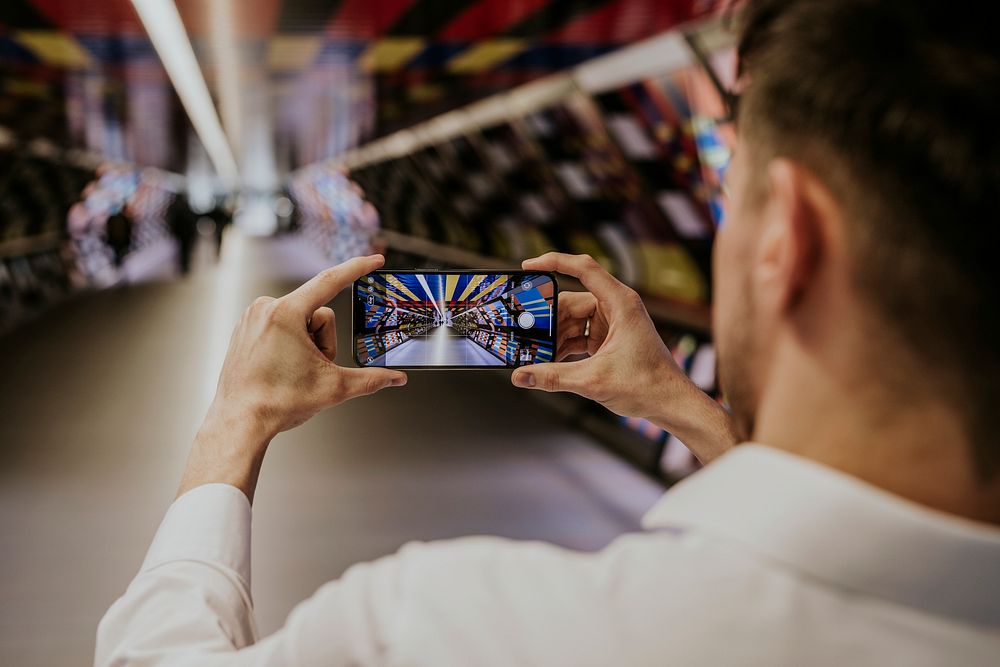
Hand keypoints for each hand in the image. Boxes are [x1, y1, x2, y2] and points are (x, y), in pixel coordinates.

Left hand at [178, 255, 406, 500]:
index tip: (375, 259)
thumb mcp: (333, 388)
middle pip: (317, 313)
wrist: (240, 422)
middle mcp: (265, 308)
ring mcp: (252, 318)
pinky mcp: (245, 328)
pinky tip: (280, 367)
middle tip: (311, 367)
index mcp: (286, 314)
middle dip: (323, 341)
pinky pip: (280, 326)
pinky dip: (289, 344)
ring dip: (306, 344)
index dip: (358, 268)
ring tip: (291, 370)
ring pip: (299, 320)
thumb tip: (396, 378)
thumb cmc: (277, 403)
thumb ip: (371, 379)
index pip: (331, 281)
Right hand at [511, 253, 735, 462]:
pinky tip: (548, 360)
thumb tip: (520, 376)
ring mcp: (613, 323)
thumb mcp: (593, 380)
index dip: (553, 262)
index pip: (582, 268)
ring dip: (554, 336)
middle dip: (546, 318)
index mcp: (620, 302)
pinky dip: (564, 346)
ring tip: (533, 351)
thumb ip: (553, 377)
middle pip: (570, 301)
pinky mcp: (609, 339)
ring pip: (573, 320)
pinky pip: (579, 335)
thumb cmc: (648, 385)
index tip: (527, 266)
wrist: (671, 404)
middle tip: (523, 331)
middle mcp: (616, 307)